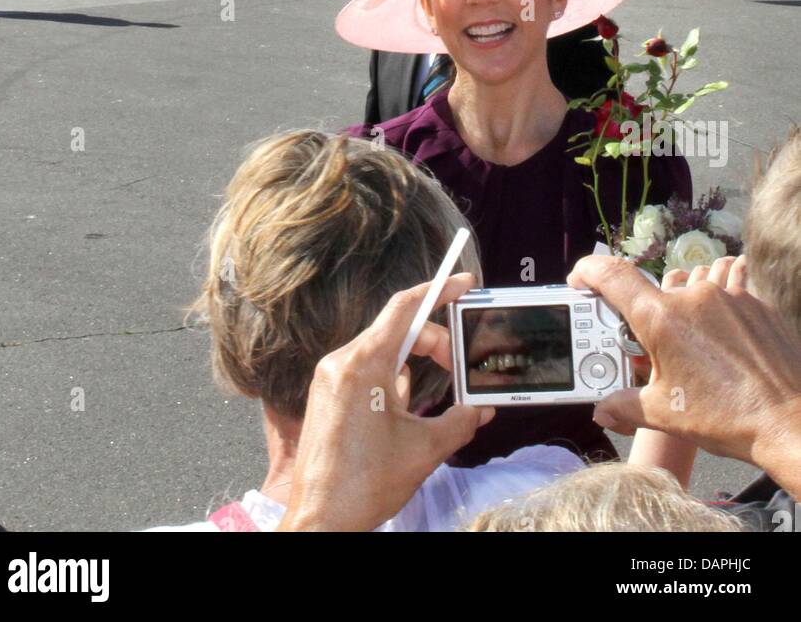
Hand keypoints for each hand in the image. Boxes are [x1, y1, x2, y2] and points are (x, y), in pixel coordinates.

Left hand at [278, 274, 491, 532]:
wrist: (320, 520)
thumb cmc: (364, 485)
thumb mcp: (426, 450)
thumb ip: (461, 420)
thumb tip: (482, 409)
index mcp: (364, 364)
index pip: (405, 308)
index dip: (438, 290)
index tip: (464, 283)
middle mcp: (342, 362)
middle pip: (397, 331)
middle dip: (434, 343)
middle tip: (459, 367)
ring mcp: (330, 378)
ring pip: (382, 353)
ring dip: (411, 366)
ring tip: (429, 402)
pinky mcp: (326, 395)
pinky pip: (365, 371)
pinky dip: (390, 381)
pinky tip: (402, 413)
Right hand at [567, 255, 800, 486]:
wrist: (789, 421)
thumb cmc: (728, 418)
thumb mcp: (663, 415)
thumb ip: (624, 406)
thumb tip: (602, 409)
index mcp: (661, 320)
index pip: (612, 275)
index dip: (589, 272)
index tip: (580, 280)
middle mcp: (692, 298)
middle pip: (655, 288)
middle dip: (646, 312)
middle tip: (648, 342)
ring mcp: (727, 296)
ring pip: (694, 282)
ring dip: (685, 299)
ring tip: (688, 334)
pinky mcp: (755, 302)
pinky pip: (730, 284)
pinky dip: (720, 297)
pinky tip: (721, 321)